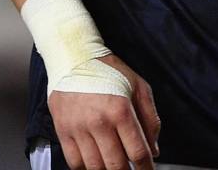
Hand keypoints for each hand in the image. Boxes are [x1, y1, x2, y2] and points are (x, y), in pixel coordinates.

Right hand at [48, 55, 160, 169]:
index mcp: (120, 109)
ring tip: (114, 166)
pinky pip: (75, 163)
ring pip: (95, 168)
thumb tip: (153, 149)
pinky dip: (87, 169)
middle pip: (116, 165)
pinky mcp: (63, 131)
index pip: (137, 151)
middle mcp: (99, 121)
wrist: (74, 59)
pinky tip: (95, 164)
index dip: (146, 168)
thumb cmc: (108, 71)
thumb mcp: (138, 86)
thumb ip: (150, 118)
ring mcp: (79, 128)